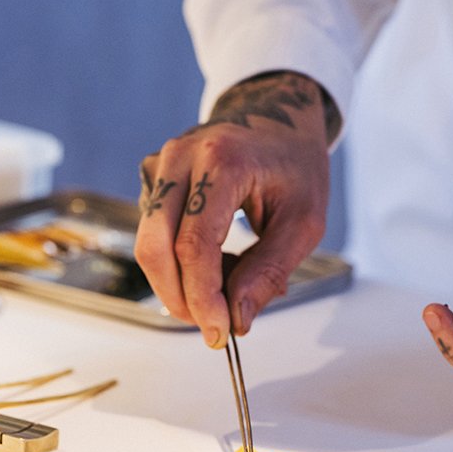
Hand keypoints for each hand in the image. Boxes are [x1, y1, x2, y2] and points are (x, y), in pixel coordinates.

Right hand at [134, 71, 334, 347]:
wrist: (280, 118)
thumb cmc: (296, 165)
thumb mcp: (303, 220)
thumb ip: (269, 270)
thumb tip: (236, 319)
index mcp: (222, 160)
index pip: (194, 244)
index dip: (202, 297)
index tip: (219, 333)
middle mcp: (181, 156)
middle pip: (156, 247)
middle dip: (180, 298)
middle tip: (213, 326)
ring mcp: (161, 163)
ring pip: (149, 244)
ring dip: (181, 280)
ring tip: (231, 283)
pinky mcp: (154, 176)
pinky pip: (153, 232)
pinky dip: (179, 259)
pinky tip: (218, 259)